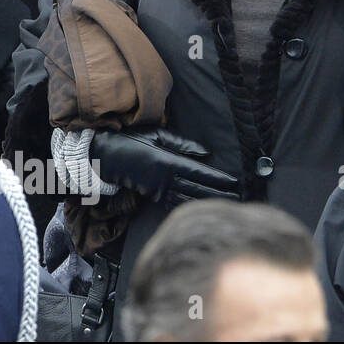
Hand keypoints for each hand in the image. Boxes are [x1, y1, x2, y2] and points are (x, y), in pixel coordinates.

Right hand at [90, 127, 240, 207]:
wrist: (104, 156)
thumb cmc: (132, 140)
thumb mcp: (158, 135)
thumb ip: (183, 145)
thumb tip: (206, 154)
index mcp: (168, 162)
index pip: (199, 172)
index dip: (218, 179)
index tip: (234, 183)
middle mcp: (165, 179)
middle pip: (197, 188)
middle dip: (219, 193)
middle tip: (239, 197)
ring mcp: (158, 189)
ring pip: (188, 197)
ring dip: (208, 201)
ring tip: (227, 204)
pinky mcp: (152, 195)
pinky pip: (174, 202)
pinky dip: (190, 205)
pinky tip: (202, 209)